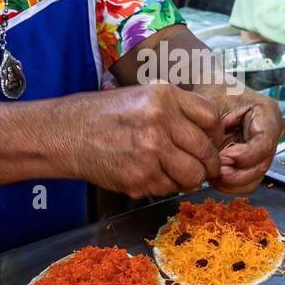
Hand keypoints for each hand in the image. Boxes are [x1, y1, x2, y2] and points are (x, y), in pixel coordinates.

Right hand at [64, 82, 221, 198]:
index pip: (211, 118)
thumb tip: (209, 137)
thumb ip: (177, 110)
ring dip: (189, 179)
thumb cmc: (106, 115)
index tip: (212, 143)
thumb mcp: (143, 96)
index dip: (216, 135)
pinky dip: (165, 186)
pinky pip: (169, 188)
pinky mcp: (140, 178)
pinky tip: (151, 175)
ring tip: (177, 173)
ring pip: (193, 176)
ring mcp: (150, 152)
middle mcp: (160, 122)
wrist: (68, 133)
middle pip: (207, 152)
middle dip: (209, 164)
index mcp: (164, 97)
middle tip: (203, 168)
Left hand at [212, 89, 283, 194]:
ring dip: (231, 182)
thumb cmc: (212, 91)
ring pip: (254, 179)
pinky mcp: (251, 162)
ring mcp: (262, 150)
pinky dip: (229, 185)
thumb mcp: (211, 104)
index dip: (245, 156)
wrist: (210, 89)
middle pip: (261, 165)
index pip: (265, 143)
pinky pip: (246, 182)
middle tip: (214, 170)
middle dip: (236, 173)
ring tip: (211, 173)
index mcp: (267, 113)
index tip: (224, 156)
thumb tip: (213, 160)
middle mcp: (270, 134)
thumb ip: (212, 131)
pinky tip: (214, 176)